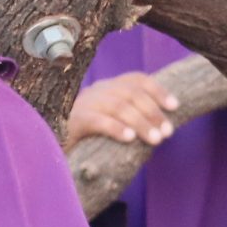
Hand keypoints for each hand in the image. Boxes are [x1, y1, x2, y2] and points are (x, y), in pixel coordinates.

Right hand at [66, 73, 180, 147]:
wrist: (52, 147)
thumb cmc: (89, 139)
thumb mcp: (112, 122)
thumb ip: (132, 119)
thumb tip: (164, 128)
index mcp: (108, 88)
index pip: (137, 80)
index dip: (158, 91)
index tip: (175, 106)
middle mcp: (97, 91)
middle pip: (130, 94)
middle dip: (153, 112)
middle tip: (167, 132)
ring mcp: (83, 104)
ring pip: (118, 106)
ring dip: (141, 122)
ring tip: (155, 140)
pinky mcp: (72, 121)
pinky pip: (97, 121)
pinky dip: (115, 128)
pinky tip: (129, 138)